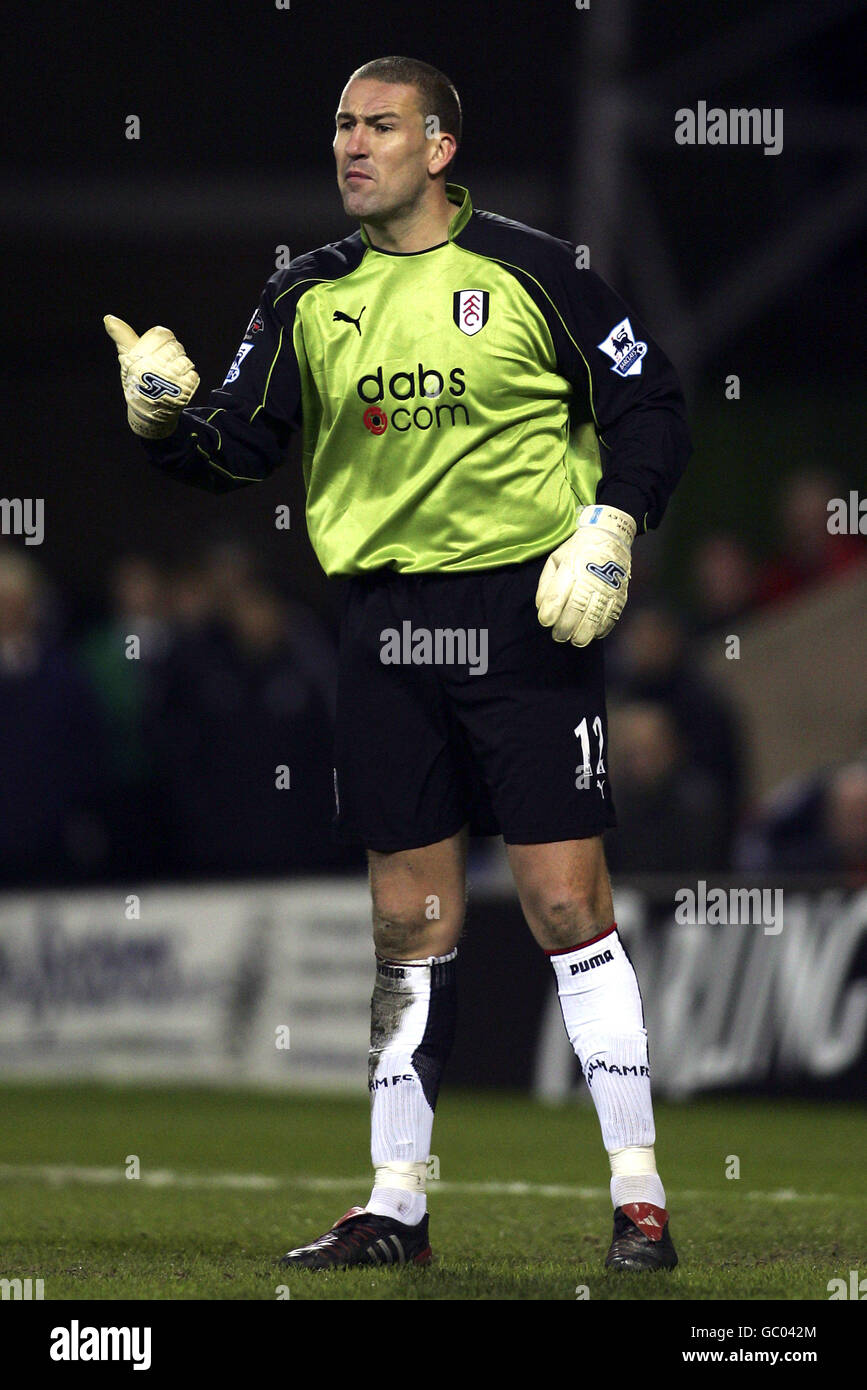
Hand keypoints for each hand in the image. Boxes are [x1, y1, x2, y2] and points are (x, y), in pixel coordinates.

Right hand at [104, 315, 198, 437]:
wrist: (148, 414)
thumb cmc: (137, 382)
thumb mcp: (128, 359)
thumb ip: (123, 337)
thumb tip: (108, 317)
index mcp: (139, 358)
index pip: (162, 334)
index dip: (163, 341)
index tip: (157, 351)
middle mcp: (153, 368)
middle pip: (175, 347)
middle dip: (172, 354)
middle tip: (163, 367)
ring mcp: (170, 380)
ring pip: (185, 360)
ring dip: (180, 367)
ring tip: (170, 377)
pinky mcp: (184, 390)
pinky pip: (193, 374)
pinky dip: (188, 378)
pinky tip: (178, 385)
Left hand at [536, 504, 635, 645]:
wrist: (611, 537)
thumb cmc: (577, 551)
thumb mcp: (556, 559)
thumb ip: (546, 584)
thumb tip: (541, 607)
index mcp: (571, 567)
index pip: (557, 595)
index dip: (550, 612)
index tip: (546, 622)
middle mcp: (589, 577)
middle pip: (576, 608)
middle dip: (565, 627)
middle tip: (558, 636)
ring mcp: (607, 587)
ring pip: (595, 616)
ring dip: (584, 633)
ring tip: (575, 641)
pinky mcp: (620, 594)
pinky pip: (612, 616)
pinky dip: (602, 629)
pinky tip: (594, 634)